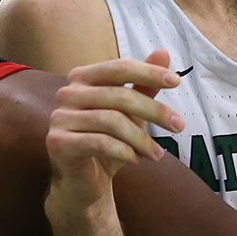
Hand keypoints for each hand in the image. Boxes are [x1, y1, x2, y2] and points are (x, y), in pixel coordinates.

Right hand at [45, 51, 184, 214]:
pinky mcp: (57, 142)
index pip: (119, 67)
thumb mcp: (130, 114)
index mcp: (82, 78)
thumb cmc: (106, 143)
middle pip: (120, 96)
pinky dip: (125, 151)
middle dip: (154, 111)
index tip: (176, 81)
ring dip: (142, 139)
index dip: (148, 72)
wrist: (82, 183)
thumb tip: (163, 52)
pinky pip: (100, 142)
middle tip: (179, 126)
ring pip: (112, 122)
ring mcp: (59, 117)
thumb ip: (143, 85)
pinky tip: (137, 160)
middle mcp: (66, 93)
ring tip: (157, 154)